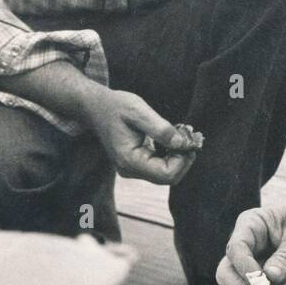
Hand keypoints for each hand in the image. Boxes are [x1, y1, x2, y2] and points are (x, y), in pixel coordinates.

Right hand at [84, 88, 201, 186]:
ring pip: (167, 173)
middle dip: (184, 158)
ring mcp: (133, 169)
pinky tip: (173, 136)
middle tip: (189, 134)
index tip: (187, 138)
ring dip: (180, 155)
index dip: (183, 159)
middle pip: (169, 177)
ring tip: (182, 132)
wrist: (96, 107)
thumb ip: (161, 129)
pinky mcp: (137, 164)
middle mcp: (131, 170)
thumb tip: (183, 144)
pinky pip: (161, 166)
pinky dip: (172, 154)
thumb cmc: (116, 106)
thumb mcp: (139, 111)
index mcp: (130, 160)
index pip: (167, 174)